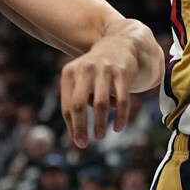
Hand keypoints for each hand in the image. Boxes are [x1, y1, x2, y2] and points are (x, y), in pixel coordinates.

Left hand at [62, 34, 137, 148]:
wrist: (120, 45)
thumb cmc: (96, 71)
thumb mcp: (81, 79)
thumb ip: (77, 101)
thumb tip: (76, 132)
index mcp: (70, 72)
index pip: (67, 105)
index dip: (72, 126)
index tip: (77, 141)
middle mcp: (85, 69)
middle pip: (78, 105)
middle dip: (80, 127)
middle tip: (83, 144)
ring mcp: (104, 70)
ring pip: (100, 104)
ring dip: (100, 124)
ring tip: (100, 137)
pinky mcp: (123, 73)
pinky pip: (122, 100)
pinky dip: (120, 116)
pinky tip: (118, 128)